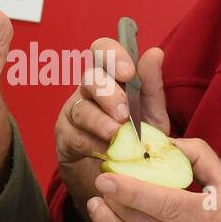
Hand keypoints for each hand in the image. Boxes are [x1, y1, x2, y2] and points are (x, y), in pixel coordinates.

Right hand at [54, 37, 169, 220]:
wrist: (118, 171)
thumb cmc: (135, 134)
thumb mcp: (151, 113)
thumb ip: (151, 86)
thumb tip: (155, 53)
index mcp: (110, 75)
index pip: (102, 50)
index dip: (112, 56)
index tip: (128, 73)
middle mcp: (89, 89)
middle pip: (91, 79)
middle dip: (109, 95)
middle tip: (125, 113)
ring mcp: (74, 113)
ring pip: (82, 110)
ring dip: (101, 122)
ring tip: (116, 135)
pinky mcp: (66, 138)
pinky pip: (76, 138)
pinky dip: (94, 146)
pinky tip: (108, 153)